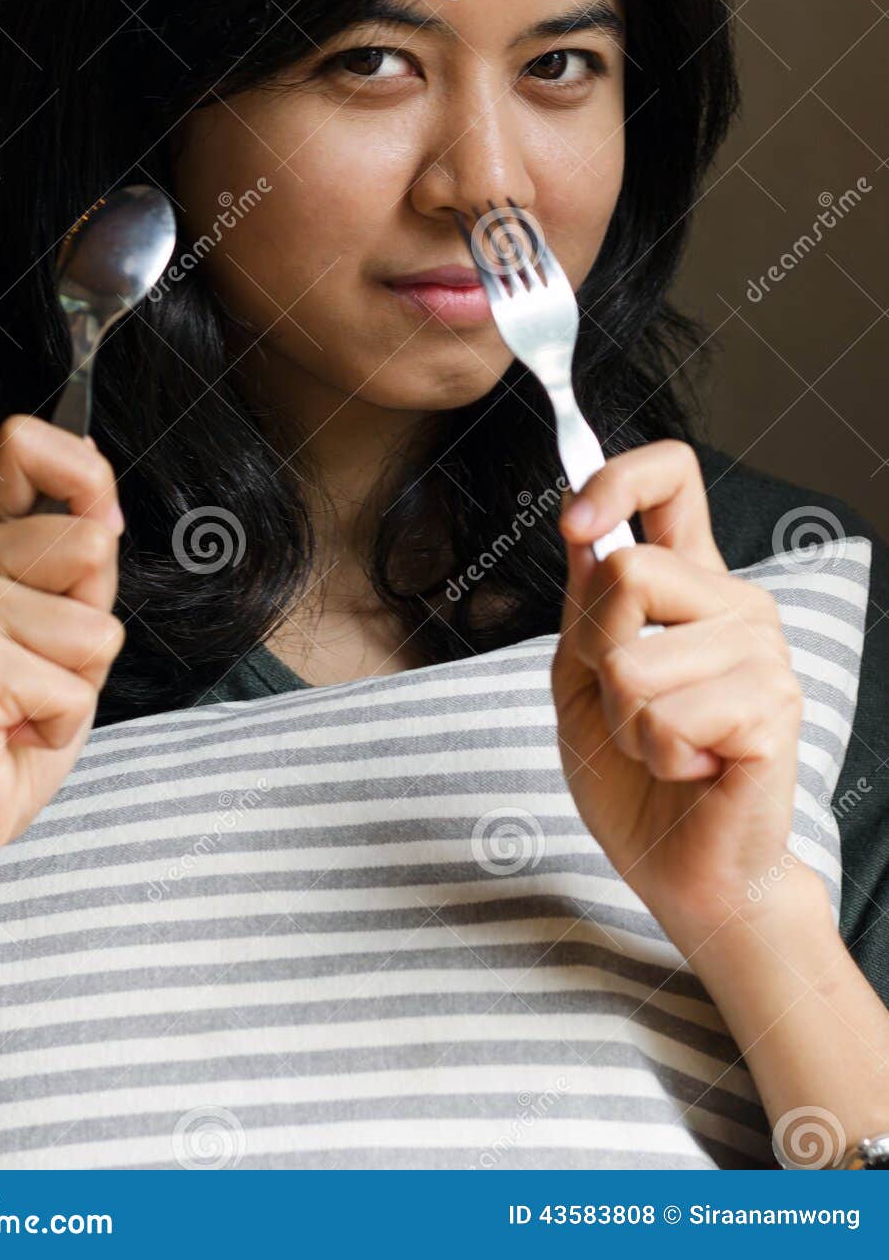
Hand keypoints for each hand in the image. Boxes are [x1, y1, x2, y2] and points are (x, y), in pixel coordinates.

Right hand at [0, 414, 126, 896]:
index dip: (85, 473)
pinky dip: (61, 722)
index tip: (98, 526)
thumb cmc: (1, 724)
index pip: (24, 444)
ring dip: (78, 680)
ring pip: (94, 625)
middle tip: (37, 667)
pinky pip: (75, 686)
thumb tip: (101, 493)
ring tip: (22, 702)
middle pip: (91, 544)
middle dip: (91, 621)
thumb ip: (72, 559)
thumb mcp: (52, 624)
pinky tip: (10, 733)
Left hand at [550, 439, 812, 950]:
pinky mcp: (772, 706)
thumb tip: (584, 531)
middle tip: (627, 708)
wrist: (683, 870)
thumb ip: (585, 608)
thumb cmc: (634, 779)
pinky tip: (693, 768)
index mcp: (690, 584)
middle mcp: (735, 603)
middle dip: (595, 653)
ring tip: (663, 747)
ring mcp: (762, 651)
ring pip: (631, 658)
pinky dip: (655, 753)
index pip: (672, 479)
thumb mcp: (580, 681)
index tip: (575, 520)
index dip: (616, 479)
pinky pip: (665, 715)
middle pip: (627, 568)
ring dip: (623, 721)